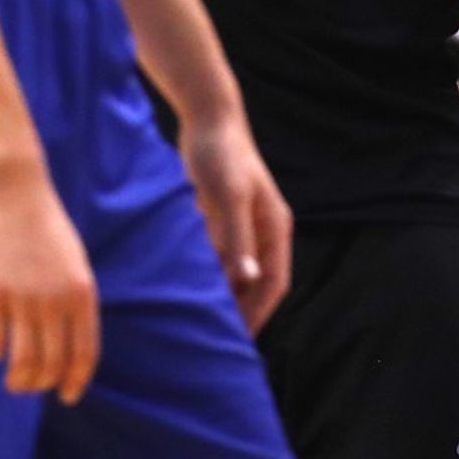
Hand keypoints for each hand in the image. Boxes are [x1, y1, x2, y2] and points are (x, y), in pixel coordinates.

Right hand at [0, 161, 98, 402]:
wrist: (12, 187)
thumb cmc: (41, 222)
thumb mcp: (72, 259)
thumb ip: (71, 297)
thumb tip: (68, 338)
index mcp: (81, 291)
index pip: (85, 353)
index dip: (76, 381)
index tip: (67, 397)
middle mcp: (56, 299)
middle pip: (52, 364)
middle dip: (41, 384)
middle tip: (29, 386)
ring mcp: (24, 296)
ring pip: (23, 362)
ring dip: (18, 379)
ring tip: (12, 380)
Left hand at [179, 111, 291, 333]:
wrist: (206, 117)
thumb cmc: (221, 153)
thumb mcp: (231, 194)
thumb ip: (237, 235)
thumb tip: (247, 278)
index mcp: (274, 228)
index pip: (274, 283)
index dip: (259, 313)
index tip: (239, 341)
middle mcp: (261, 230)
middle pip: (255, 283)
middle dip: (240, 311)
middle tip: (215, 341)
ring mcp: (240, 224)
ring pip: (234, 272)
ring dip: (221, 295)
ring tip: (198, 322)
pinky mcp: (219, 218)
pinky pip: (215, 257)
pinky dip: (206, 274)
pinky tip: (183, 289)